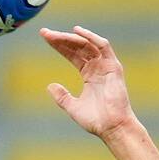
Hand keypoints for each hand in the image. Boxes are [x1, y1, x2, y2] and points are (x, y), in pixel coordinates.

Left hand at [39, 24, 136, 140]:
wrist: (112, 127)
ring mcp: (106, 66)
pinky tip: (76, 31)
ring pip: (87, 44)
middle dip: (62, 39)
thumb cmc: (96, 120)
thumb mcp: (73, 107)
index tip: (45, 37)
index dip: (59, 46)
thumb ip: (62, 97)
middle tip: (46, 33)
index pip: (72, 55)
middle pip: (78, 47)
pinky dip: (91, 37)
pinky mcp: (113, 67)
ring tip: (55, 35)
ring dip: (71, 38)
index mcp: (89, 75)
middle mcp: (97, 67)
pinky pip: (103, 46)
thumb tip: (50, 86)